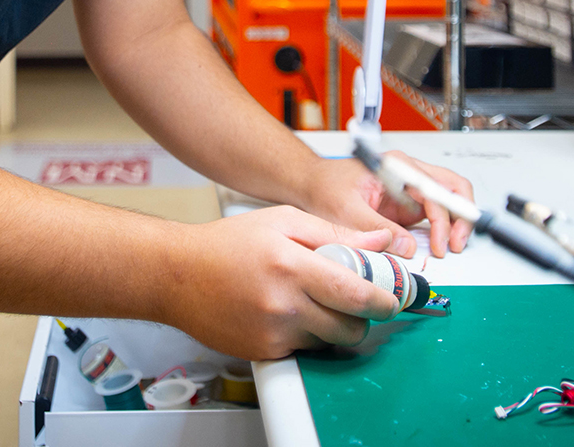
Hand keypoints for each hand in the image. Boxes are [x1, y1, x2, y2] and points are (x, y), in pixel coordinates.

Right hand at [159, 206, 398, 359]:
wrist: (178, 274)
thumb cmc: (229, 242)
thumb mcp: (284, 221)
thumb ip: (335, 232)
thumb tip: (380, 240)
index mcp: (292, 265)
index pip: (355, 293)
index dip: (384, 299)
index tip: (396, 297)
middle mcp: (283, 305)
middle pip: (350, 327)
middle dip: (364, 315)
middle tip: (357, 296)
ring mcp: (273, 333)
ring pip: (330, 341)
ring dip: (336, 324)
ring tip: (316, 298)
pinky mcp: (263, 353)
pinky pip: (304, 349)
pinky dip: (308, 333)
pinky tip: (291, 310)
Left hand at [302, 152, 474, 258]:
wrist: (311, 185)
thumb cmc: (325, 187)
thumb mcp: (346, 211)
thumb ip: (375, 229)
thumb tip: (406, 247)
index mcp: (397, 167)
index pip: (435, 188)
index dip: (443, 218)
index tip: (440, 243)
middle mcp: (409, 175)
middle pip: (452, 188)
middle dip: (461, 217)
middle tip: (456, 245)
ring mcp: (410, 190)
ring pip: (448, 201)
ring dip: (455, 224)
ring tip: (449, 248)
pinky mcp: (407, 206)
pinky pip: (435, 215)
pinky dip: (442, 231)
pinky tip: (437, 247)